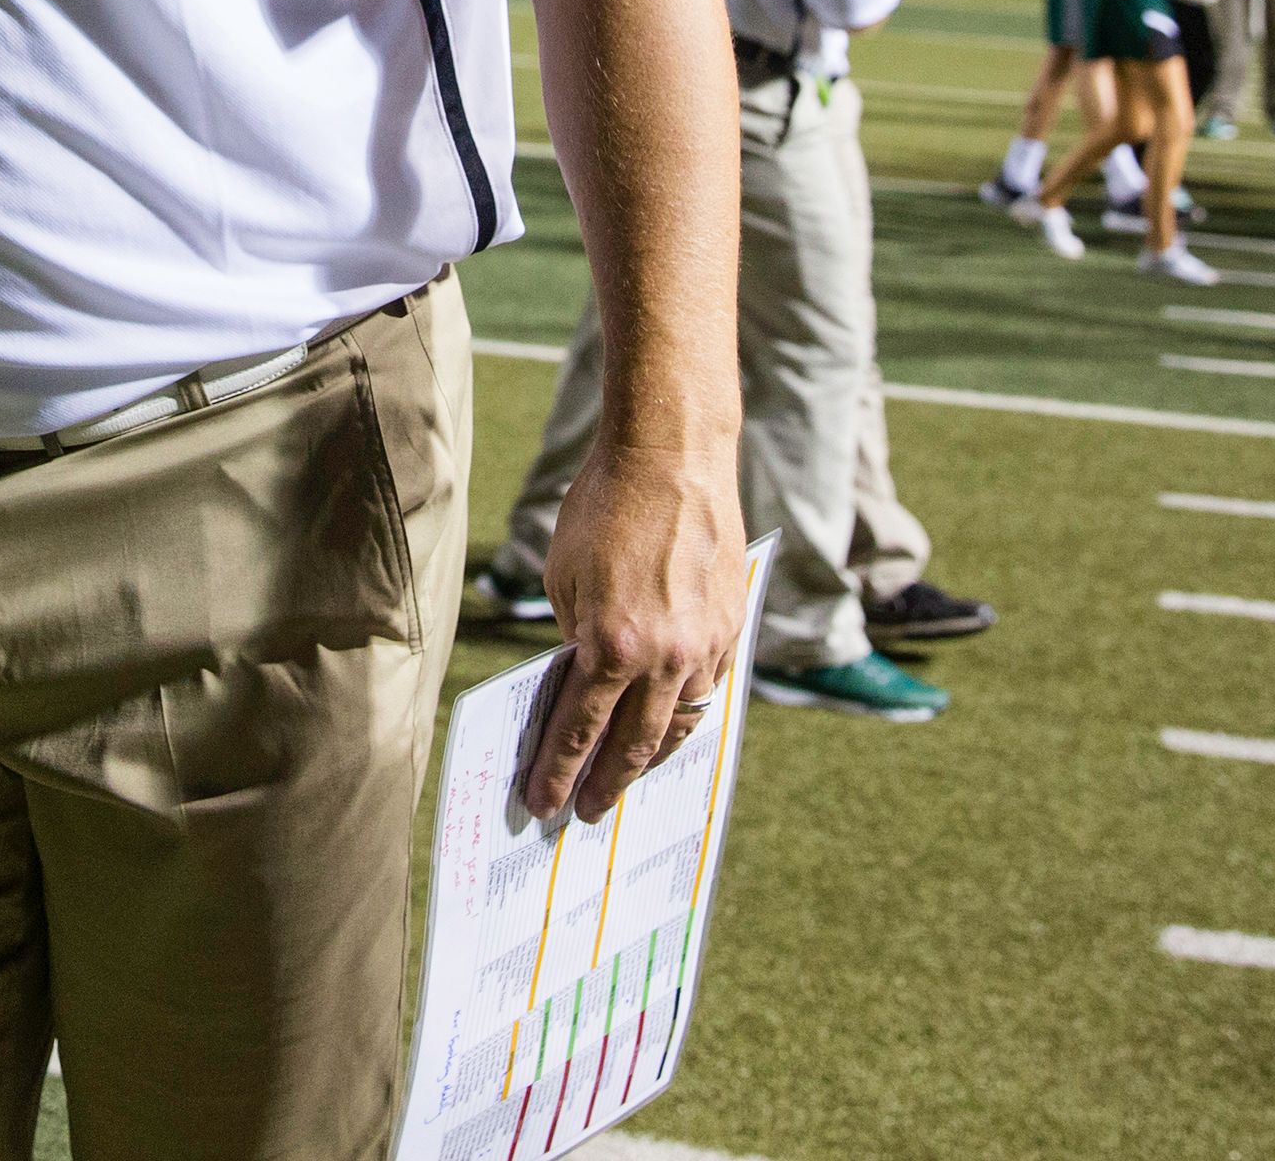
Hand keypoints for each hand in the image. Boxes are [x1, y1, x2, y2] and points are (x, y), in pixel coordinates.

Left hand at [524, 435, 745, 822]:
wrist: (672, 459)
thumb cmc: (603, 510)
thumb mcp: (564, 578)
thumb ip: (576, 637)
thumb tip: (582, 679)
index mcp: (611, 645)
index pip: (580, 728)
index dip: (560, 771)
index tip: (544, 801)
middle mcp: (664, 657)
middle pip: (632, 743)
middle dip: (605, 783)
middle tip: (586, 814)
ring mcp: (705, 647)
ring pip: (680, 725)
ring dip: (650, 758)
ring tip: (626, 780)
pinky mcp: (730, 629)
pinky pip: (707, 690)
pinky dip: (686, 716)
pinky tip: (668, 728)